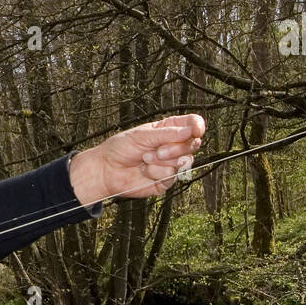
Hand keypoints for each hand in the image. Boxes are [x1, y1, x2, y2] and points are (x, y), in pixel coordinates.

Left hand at [69, 114, 205, 205]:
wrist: (107, 170)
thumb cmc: (121, 148)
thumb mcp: (143, 135)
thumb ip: (167, 133)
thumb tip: (190, 131)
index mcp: (169, 130)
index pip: (193, 124)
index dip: (198, 126)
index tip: (195, 131)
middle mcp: (173, 146)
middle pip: (193, 145)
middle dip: (176, 148)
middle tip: (157, 150)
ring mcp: (171, 164)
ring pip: (184, 162)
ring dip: (162, 161)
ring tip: (145, 159)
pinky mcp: (166, 180)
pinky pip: (171, 176)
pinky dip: (156, 173)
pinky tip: (144, 170)